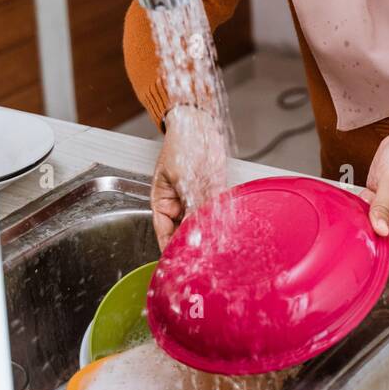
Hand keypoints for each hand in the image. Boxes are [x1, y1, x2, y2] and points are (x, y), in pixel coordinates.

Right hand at [149, 104, 227, 251]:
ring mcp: (196, 201)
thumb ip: (190, 204)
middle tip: (204, 256)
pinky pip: (216, 212)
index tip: (181, 264)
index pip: (164, 235)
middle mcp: (179, 206)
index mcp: (162, 203)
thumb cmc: (181, 144)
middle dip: (194, 243)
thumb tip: (194, 231)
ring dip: (209, 233)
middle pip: (184, 233)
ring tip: (215, 245)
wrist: (200, 125)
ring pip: (202, 225)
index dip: (171, 251)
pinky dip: (221, 220)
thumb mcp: (183, 176)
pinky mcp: (213, 194)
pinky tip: (226, 228)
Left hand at [362, 123, 388, 249]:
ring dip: (359, 217)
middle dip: (364, 233)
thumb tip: (380, 230)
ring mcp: (384, 203)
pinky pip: (364, 205)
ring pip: (368, 219)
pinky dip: (357, 204)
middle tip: (351, 230)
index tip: (362, 249)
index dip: (378, 248)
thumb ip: (384, 206)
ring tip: (350, 213)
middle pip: (377, 232)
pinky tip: (352, 201)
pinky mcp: (376, 193)